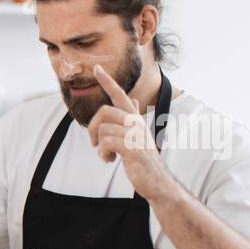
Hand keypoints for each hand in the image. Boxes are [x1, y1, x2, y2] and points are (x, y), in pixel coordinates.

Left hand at [88, 65, 179, 204]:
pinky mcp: (132, 147)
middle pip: (104, 111)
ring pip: (103, 128)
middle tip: (95, 145)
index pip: (120, 94)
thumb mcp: (137, 136)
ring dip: (98, 146)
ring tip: (106, 156)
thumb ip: (132, 118)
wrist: (157, 181)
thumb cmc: (143, 160)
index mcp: (135, 119)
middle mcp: (136, 122)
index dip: (107, 81)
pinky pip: (106, 142)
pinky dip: (102, 154)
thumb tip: (130, 98)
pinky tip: (109, 161)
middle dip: (92, 128)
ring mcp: (135, 134)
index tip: (96, 67)